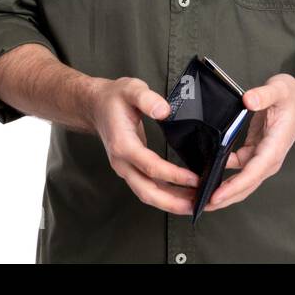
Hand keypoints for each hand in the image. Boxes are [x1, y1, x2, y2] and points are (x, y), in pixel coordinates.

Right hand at [85, 76, 201, 214]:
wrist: (96, 106)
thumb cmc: (114, 98)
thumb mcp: (131, 89)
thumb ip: (146, 98)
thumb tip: (164, 110)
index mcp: (122, 145)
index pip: (150, 166)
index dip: (173, 175)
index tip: (195, 179)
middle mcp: (122, 162)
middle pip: (147, 191)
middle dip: (173, 202)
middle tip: (199, 205)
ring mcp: (125, 169)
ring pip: (148, 195)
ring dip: (171, 204)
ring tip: (196, 205)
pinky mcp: (131, 170)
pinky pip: (149, 189)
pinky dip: (166, 196)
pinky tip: (184, 197)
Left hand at [203, 72, 294, 212]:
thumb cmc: (292, 98)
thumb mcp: (279, 89)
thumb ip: (263, 95)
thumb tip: (248, 101)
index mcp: (274, 147)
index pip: (253, 171)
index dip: (235, 186)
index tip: (217, 196)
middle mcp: (268, 158)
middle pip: (246, 185)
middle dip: (224, 198)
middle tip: (200, 206)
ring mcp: (261, 158)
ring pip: (240, 181)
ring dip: (222, 191)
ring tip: (198, 197)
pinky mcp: (254, 154)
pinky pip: (237, 170)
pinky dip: (222, 176)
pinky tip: (206, 177)